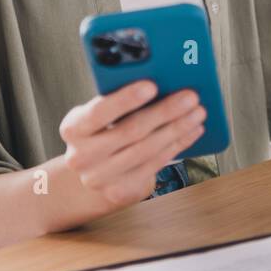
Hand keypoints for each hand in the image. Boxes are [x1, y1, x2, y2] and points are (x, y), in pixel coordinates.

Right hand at [59, 80, 205, 209]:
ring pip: (147, 150)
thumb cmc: (102, 132)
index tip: (152, 85)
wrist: (92, 174)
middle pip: (130, 131)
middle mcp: (81, 156)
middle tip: (190, 96)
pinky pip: (156, 164)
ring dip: (177, 128)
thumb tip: (161, 79)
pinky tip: (193, 130)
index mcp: (73, 128)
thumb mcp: (100, 116)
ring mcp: (100, 178)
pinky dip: (178, 144)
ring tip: (198, 112)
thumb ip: (118, 101)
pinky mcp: (121, 191)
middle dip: (165, 111)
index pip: (98, 113)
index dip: (125, 99)